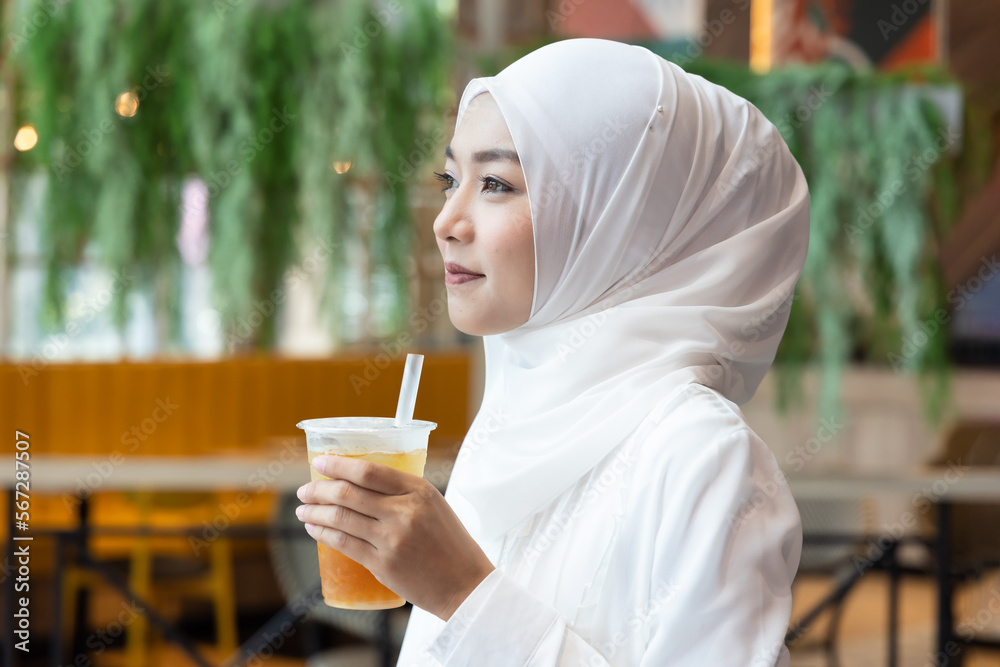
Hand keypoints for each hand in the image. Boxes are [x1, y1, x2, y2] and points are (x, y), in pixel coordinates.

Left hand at [296, 455, 494, 620]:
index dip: (338, 465)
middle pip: (348, 493)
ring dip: (315, 512)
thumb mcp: (434, 505)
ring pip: (341, 519)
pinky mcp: (383, 565)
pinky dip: (324, 534)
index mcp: (418, 491)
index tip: (320, 463)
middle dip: (318, 489)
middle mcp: (404, 512)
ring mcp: (392, 539)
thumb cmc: (451, 543)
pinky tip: (314, 529)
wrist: (465, 584)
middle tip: (305, 490)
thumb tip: (362, 484)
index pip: (369, 471)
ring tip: (303, 510)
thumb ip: (404, 494)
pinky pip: (344, 544)